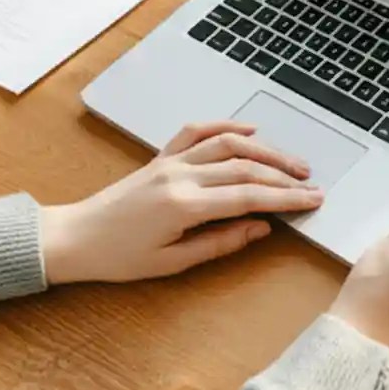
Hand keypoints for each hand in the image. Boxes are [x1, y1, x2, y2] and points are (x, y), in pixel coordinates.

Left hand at [40, 121, 322, 283]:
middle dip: (284, 176)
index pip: (249, 196)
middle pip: (246, 168)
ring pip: (228, 144)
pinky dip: (226, 127)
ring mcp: (171, 161)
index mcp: (184, 205)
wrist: (75, 237)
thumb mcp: (172, 262)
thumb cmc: (118, 257)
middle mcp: (180, 175)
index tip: (312, 200)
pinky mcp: (162, 156)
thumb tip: (261, 228)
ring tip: (292, 162)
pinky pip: (198, 132)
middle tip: (313, 184)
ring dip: (265, 151)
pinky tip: (250, 131)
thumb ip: (221, 242)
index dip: (286, 198)